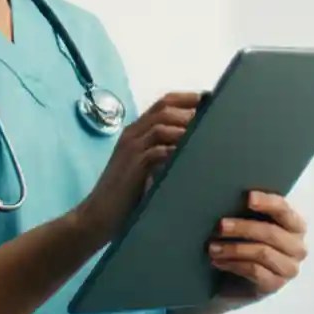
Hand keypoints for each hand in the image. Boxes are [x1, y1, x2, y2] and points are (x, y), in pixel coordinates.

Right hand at [72, 92, 201, 244]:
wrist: (98, 215)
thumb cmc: (125, 195)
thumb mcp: (144, 167)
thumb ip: (162, 153)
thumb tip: (193, 147)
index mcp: (135, 132)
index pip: (163, 103)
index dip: (187, 98)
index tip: (210, 99)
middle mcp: (132, 134)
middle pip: (164, 108)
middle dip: (191, 108)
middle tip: (215, 115)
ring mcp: (132, 148)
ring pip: (161, 125)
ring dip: (186, 127)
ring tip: (208, 134)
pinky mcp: (134, 165)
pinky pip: (157, 150)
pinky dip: (175, 149)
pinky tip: (191, 155)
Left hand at [207, 191, 307, 309]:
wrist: (236, 283)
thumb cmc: (245, 245)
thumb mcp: (249, 226)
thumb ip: (249, 212)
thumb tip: (228, 196)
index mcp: (295, 226)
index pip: (284, 209)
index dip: (267, 202)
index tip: (248, 198)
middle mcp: (297, 247)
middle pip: (271, 232)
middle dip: (243, 227)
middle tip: (220, 226)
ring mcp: (288, 268)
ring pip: (262, 252)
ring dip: (234, 248)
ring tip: (212, 248)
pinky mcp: (274, 285)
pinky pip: (255, 271)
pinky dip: (233, 264)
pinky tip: (218, 261)